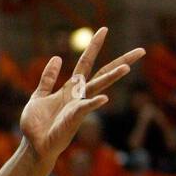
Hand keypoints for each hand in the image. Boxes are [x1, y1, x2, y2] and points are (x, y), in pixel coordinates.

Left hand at [20, 27, 144, 166]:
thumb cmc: (36, 125)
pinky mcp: (74, 118)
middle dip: (121, 61)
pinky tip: (104, 97)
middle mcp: (79, 95)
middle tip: (142, 51)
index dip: (94, 46)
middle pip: (103, 73)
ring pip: (99, 87)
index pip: (86, 62)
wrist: (34, 146)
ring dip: (113, 77)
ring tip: (128, 67)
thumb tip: (57, 57)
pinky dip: (94, 102)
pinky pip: (86, 108)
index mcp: (71, 88)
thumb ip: (48, 79)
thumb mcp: (38, 96)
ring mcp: (79, 106)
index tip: (104, 29)